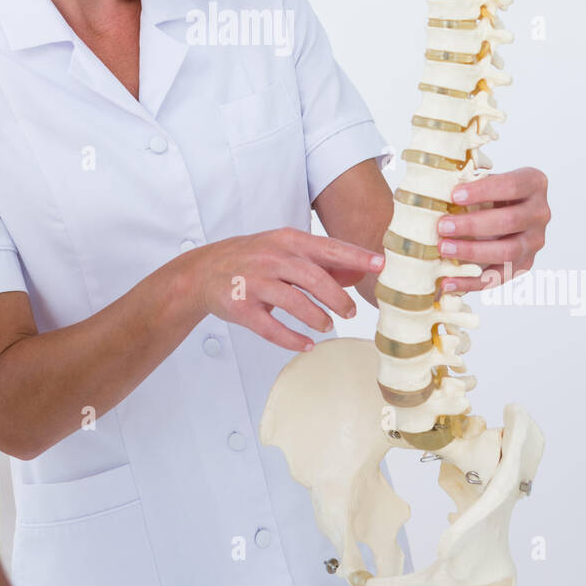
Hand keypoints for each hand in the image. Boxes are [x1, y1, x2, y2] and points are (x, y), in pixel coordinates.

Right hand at [185, 228, 385, 351]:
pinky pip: (271, 327)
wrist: (203, 271)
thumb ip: (319, 259)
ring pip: (294, 303)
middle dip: (338, 298)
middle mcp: (271, 258)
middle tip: (351, 312)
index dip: (357, 257)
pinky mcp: (241, 307)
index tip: (382, 265)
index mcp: (287, 241)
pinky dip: (292, 339)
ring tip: (327, 325)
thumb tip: (359, 270)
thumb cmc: (252, 258)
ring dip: (317, 317)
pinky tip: (306, 344)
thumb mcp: (284, 248)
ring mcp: (254, 283)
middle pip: (314, 278)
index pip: (328, 248)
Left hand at [435, 166, 550, 292]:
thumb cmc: (489, 191)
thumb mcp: (484, 179)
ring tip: (444, 248)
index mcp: (534, 183)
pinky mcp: (524, 264)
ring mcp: (534, 241)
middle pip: (510, 221)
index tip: (454, 196)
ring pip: (508, 251)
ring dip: (472, 251)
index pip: (512, 186)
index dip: (483, 191)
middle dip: (473, 225)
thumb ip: (468, 181)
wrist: (503, 210)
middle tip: (443, 226)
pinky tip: (448, 282)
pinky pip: (499, 277)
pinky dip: (471, 282)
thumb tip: (436, 190)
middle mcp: (540, 213)